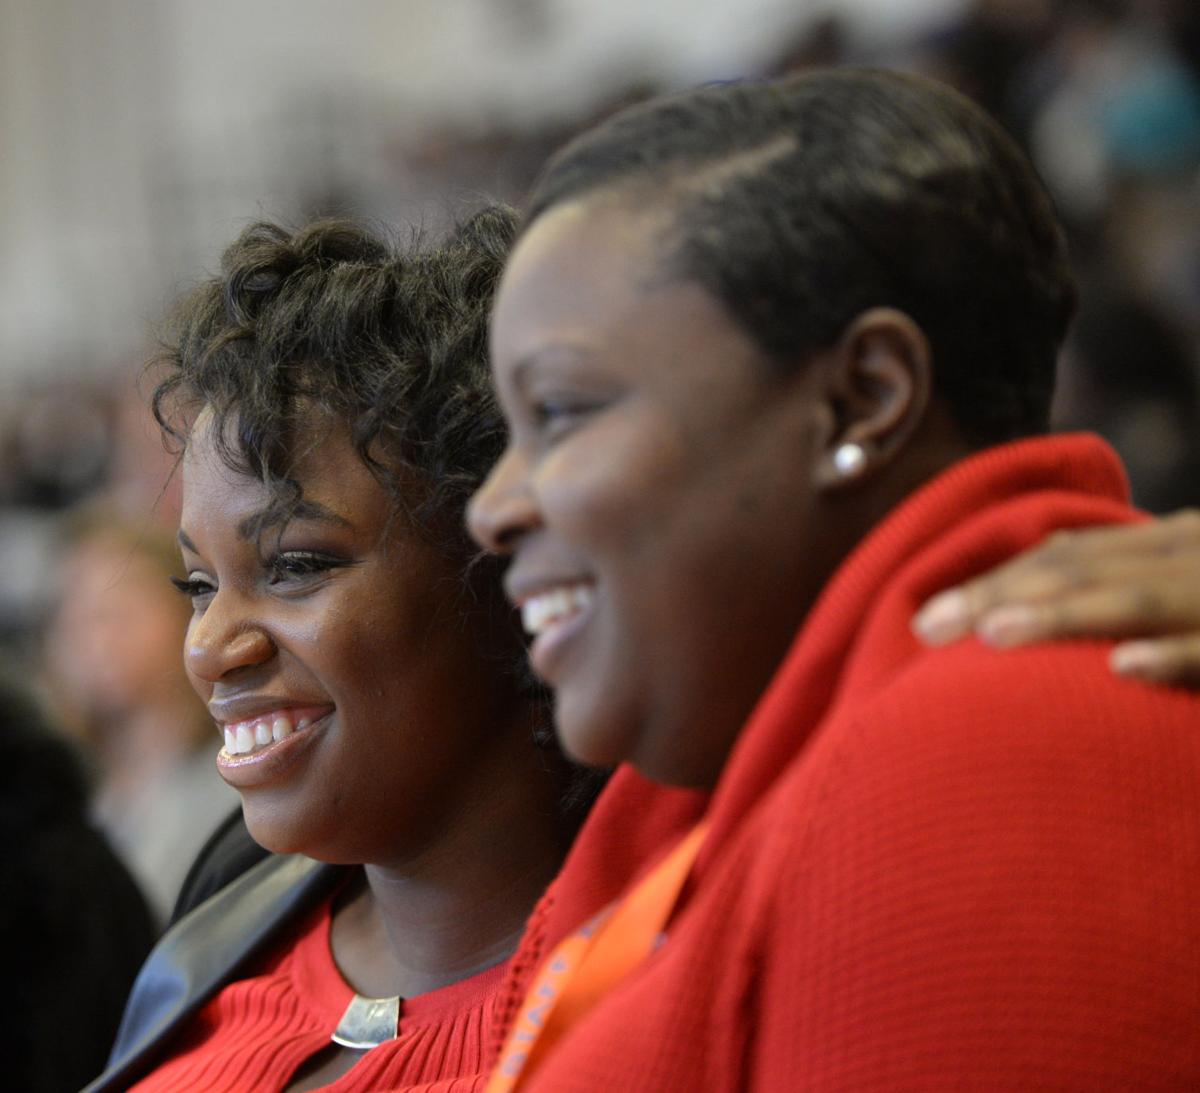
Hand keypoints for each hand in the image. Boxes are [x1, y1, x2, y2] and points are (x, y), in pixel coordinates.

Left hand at [912, 510, 1199, 685]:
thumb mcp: (1182, 597)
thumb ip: (1118, 601)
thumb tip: (1016, 628)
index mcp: (1173, 545)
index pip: (1070, 556)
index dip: (996, 581)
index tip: (926, 620)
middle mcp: (1193, 556)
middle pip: (1085, 569)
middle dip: (1000, 594)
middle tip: (929, 629)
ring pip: (1138, 598)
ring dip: (1061, 615)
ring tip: (992, 633)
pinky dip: (1171, 655)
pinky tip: (1122, 667)